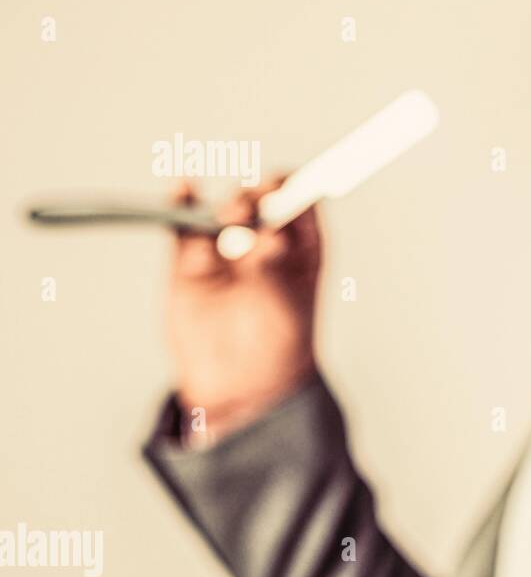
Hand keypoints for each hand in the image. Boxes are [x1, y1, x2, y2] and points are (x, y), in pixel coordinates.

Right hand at [165, 178, 320, 440]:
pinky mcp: (189, 262)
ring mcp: (225, 249)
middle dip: (253, 199)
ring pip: (221, 209)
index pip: (298, 200)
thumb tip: (268, 236)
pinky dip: (182, 205)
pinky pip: (184, 226)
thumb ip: (274, 269)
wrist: (241, 388)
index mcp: (301, 247)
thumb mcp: (287, 308)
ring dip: (224, 207)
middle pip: (258, 199)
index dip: (290, 188)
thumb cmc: (277, 347)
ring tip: (228, 222)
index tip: (279, 191)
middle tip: (247, 216)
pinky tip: (183, 191)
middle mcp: (263, 240)